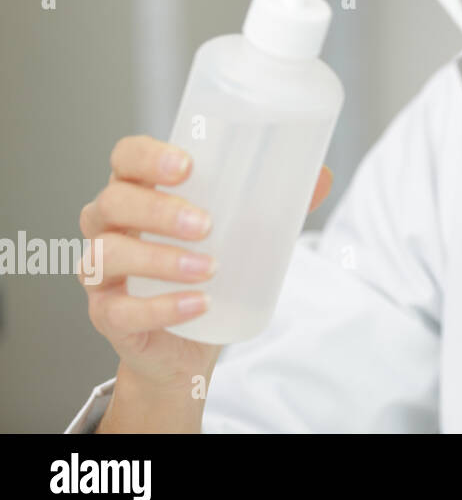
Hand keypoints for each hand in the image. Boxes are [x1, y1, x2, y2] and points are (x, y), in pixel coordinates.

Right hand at [79, 135, 333, 394]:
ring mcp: (102, 273)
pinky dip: (162, 307)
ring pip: (109, 255)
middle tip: (206, 223)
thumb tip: (321, 175)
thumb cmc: (206, 268)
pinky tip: (199, 303)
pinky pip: (121, 311)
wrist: (185, 343)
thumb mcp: (238, 230)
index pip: (125, 157)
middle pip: (113, 202)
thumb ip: (272, 202)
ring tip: (209, 267)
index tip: (186, 165)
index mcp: (139, 191)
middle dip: (158, 209)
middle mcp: (110, 226)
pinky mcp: (108, 316)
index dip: (146, 156)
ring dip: (161, 259)